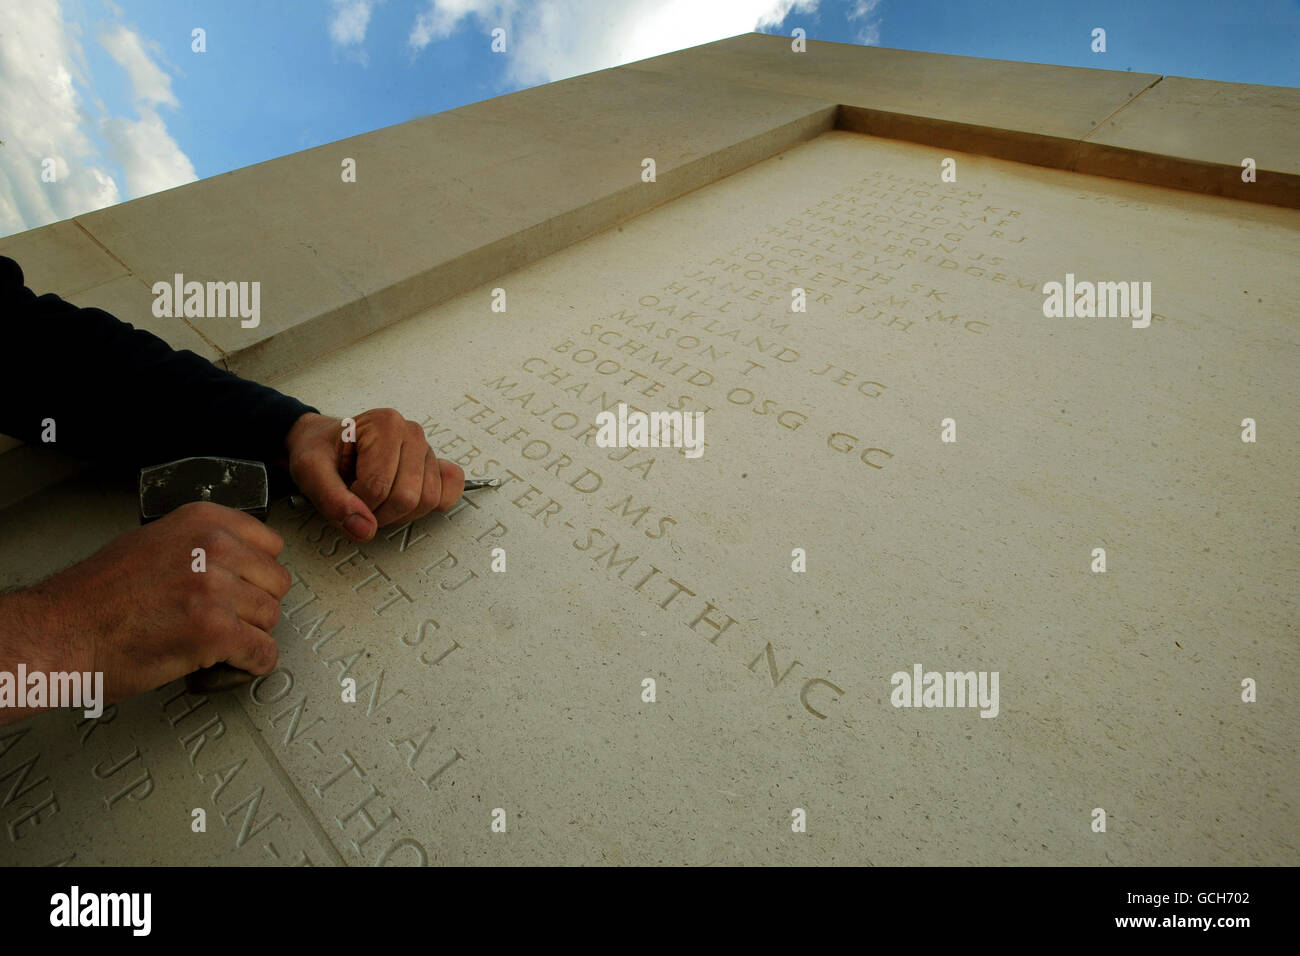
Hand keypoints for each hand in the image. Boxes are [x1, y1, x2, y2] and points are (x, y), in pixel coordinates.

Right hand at [0, 501, 290, 719]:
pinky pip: (263, 653)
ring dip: (247, 637)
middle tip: (222, 621)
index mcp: (202, 521)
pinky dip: (248, 666)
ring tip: (212, 642)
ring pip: (270, 619)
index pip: (270, 546)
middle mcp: (213, 546)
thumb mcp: (154, 543)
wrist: (57, 634)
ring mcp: (215, 587)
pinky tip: (225, 664)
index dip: (255, 576)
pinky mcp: (215, 630)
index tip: (241, 590)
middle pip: (275, 584)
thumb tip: (238, 563)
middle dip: (253, 608)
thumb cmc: (94, 598)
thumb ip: (202, 546)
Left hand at [285, 409, 464, 542]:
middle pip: (408, 497)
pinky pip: (450, 491)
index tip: (344, 496)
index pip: (379, 486)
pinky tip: (405, 499)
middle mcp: (412, 432)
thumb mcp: (310, 471)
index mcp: (384, 424)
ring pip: (428, 500)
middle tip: (359, 502)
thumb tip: (365, 529)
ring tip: (377, 497)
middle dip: (380, 512)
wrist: (326, 444)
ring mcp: (428, 450)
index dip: (358, 505)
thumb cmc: (321, 451)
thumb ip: (333, 501)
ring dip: (400, 513)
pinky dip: (431, 505)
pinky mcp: (437, 466)